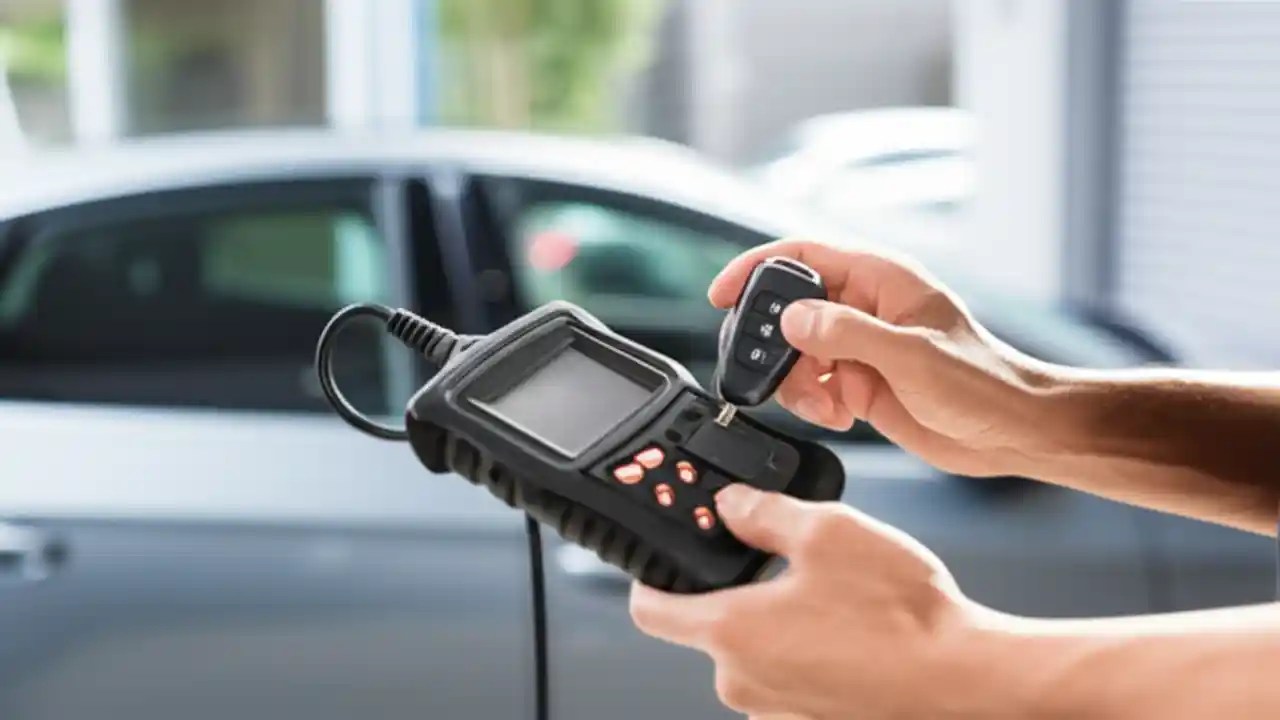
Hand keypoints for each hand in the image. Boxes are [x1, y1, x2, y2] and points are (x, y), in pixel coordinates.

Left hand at [630, 484, 991, 719]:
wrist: (964, 684)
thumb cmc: (900, 616)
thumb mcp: (827, 531)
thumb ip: (763, 513)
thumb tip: (731, 506)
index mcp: (730, 632)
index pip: (650, 610)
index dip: (652, 577)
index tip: (665, 560)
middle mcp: (742, 682)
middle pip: (710, 628)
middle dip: (740, 593)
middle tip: (787, 565)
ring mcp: (776, 711)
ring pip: (756, 654)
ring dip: (780, 625)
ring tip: (835, 601)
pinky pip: (791, 678)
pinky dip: (810, 653)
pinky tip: (852, 634)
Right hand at [709, 238, 1062, 477]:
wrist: (1012, 432)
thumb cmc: (983, 383)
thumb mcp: (911, 356)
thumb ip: (847, 333)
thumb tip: (792, 319)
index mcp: (880, 278)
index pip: (802, 255)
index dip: (756, 268)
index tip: (721, 294)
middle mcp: (864, 307)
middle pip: (789, 309)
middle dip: (774, 343)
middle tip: (772, 372)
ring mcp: (860, 346)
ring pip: (795, 353)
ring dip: (795, 382)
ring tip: (824, 404)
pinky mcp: (859, 382)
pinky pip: (812, 385)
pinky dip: (812, 403)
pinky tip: (839, 416)